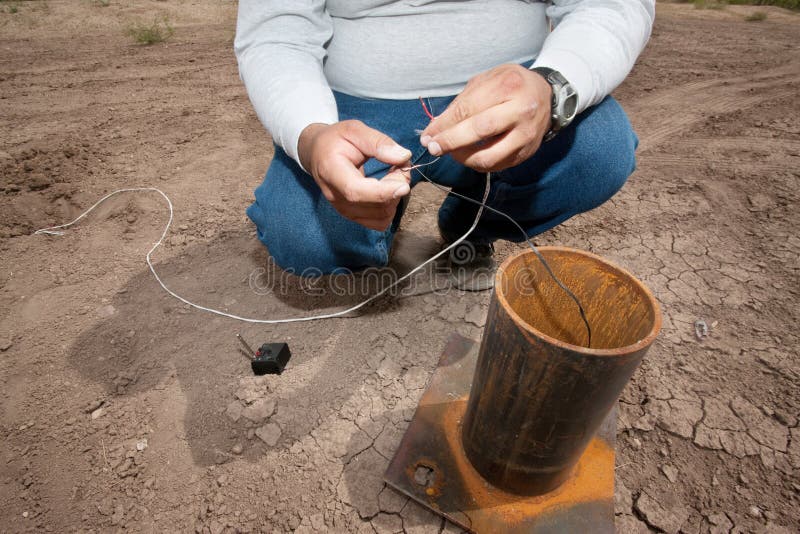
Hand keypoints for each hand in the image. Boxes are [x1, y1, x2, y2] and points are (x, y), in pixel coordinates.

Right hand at [298, 121, 411, 230]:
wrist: (317, 153)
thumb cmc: (335, 140)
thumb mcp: (355, 130)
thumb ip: (379, 142)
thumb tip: (404, 157)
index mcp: (331, 172)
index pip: (356, 191)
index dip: (383, 192)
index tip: (404, 184)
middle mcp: (335, 196)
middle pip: (374, 206)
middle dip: (396, 188)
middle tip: (401, 165)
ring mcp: (343, 210)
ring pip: (381, 216)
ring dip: (396, 197)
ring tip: (394, 175)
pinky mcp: (353, 216)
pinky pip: (379, 222)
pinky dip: (391, 207)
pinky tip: (388, 189)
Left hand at [420, 64, 552, 171]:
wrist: (547, 95)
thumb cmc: (510, 85)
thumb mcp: (487, 80)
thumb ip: (462, 103)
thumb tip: (435, 129)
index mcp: (508, 86)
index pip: (469, 109)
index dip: (444, 125)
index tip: (427, 135)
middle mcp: (521, 110)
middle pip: (480, 131)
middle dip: (451, 142)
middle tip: (434, 147)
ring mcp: (526, 134)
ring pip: (489, 156)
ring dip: (463, 158)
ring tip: (451, 153)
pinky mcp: (527, 152)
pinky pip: (497, 166)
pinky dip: (478, 163)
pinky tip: (468, 155)